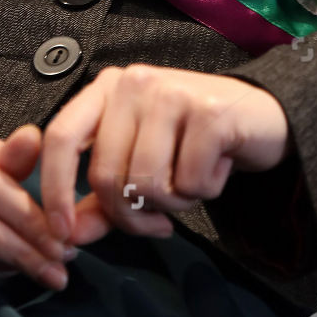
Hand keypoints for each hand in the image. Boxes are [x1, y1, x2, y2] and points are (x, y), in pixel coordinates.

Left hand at [39, 66, 292, 246]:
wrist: (261, 116)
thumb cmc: (192, 141)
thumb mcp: (141, 163)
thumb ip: (103, 198)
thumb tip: (70, 234)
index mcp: (108, 88)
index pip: (61, 136)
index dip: (55, 189)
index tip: (62, 233)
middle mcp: (135, 82)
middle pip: (108, 175)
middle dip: (131, 215)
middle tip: (160, 219)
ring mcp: (172, 93)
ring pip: (147, 185)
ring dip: (173, 204)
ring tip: (192, 180)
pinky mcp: (210, 112)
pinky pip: (191, 184)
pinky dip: (205, 191)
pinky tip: (218, 165)